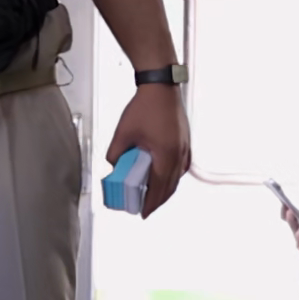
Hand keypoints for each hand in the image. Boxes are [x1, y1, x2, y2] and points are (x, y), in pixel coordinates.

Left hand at [107, 85, 190, 217]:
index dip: (150, 204)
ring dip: (165, 188)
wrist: (160, 86)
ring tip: (151, 193)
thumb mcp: (123, 133)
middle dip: (157, 200)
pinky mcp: (185, 141)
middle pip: (170, 187)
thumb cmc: (146, 106)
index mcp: (165, 156)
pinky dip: (172, 175)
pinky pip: (181, 165)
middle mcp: (178, 154)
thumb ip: (116, 153)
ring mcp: (184, 147)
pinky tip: (163, 173)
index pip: (158, 189)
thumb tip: (113, 165)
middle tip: (145, 206)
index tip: (144, 213)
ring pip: (177, 177)